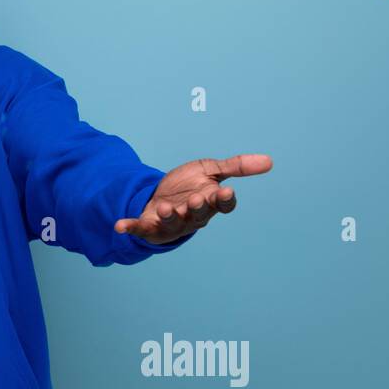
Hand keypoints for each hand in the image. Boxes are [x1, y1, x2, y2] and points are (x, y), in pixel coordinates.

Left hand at [114, 154, 272, 244]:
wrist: (162, 195)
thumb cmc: (189, 185)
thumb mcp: (210, 170)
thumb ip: (236, 166)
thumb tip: (269, 160)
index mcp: (210, 202)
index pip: (221, 203)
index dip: (223, 199)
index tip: (226, 190)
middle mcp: (193, 216)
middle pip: (199, 214)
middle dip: (197, 207)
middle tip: (196, 198)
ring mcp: (171, 222)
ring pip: (173, 222)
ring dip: (169, 216)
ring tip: (164, 208)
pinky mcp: (150, 226)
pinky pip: (140, 228)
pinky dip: (130, 227)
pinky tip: (119, 225)